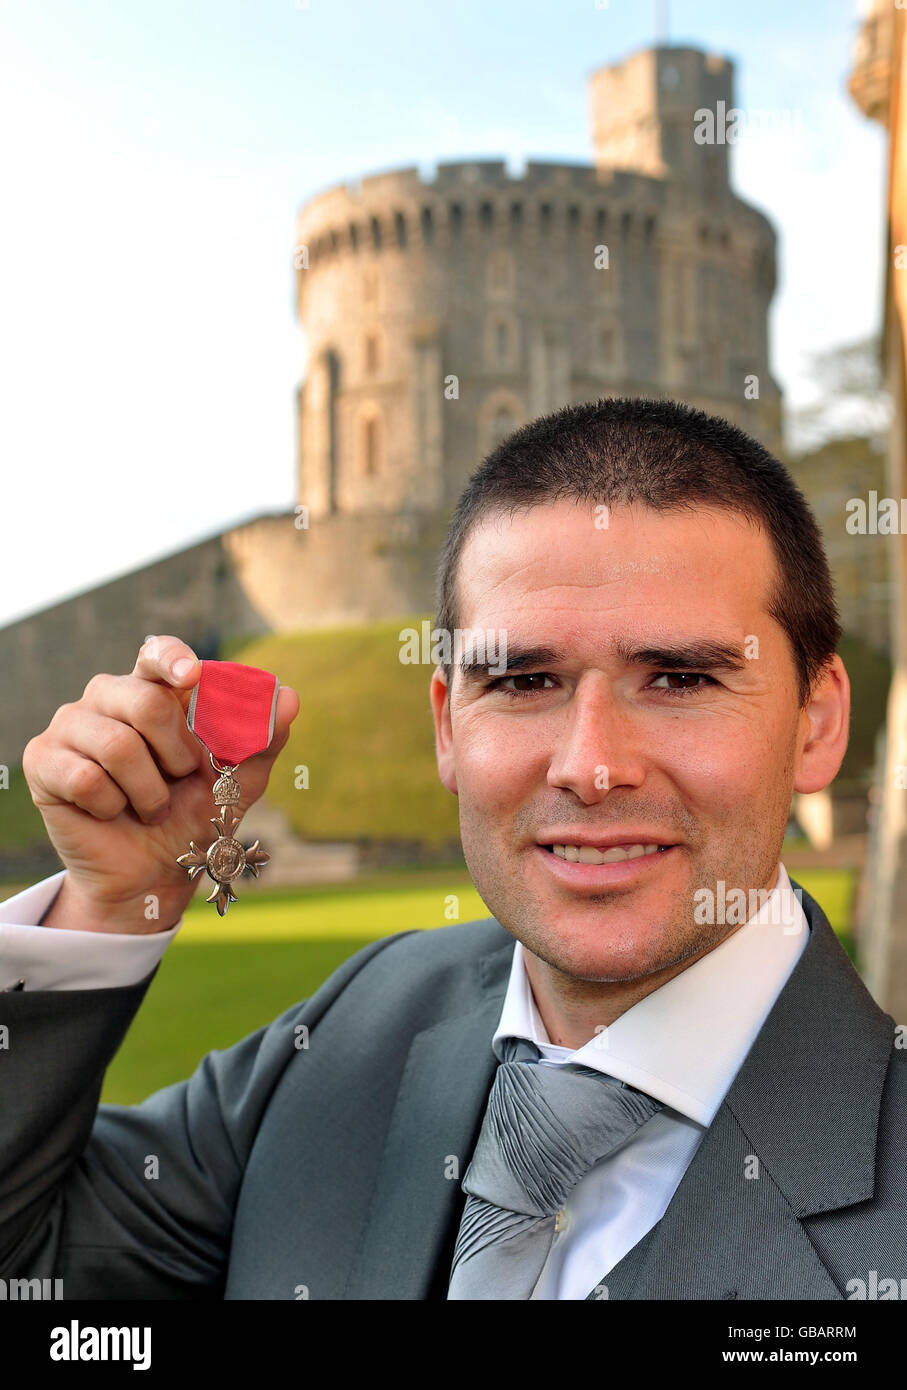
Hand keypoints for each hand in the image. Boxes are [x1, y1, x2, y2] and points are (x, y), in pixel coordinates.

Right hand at [22, 636, 299, 932]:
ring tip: (148, 805)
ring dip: (148, 791)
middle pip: (145, 702)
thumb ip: (262, 739)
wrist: (154, 874)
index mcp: (154, 689)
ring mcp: (71, 725)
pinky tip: (110, 813)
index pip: (157, 654)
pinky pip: (86, 778)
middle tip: (179, 780)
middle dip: (176, 754)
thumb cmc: (194, 816)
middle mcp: (108, 696)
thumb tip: (288, 696)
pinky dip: (112, 807)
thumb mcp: (238, 782)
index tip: (192, 675)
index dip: (171, 657)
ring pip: (117, 744)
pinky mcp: (44, 760)